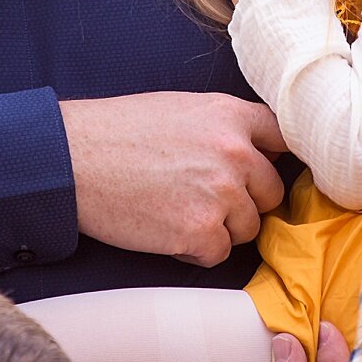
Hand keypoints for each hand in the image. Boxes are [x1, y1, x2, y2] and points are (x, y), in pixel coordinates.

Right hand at [60, 89, 287, 267]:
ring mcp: (220, 194)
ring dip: (221, 228)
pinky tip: (168, 232)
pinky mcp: (200, 232)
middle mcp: (235, 152)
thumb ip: (223, 128)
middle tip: (208, 200)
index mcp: (231, 115)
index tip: (260, 173)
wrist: (77, 158)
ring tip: (180, 212)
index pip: (284, 139)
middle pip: (271, 192)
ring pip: (248, 227)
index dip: (272, 159)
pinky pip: (218, 253)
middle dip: (246, 201)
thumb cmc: (122, 131)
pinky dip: (196, 251)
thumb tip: (253, 153)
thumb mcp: (183, 109)